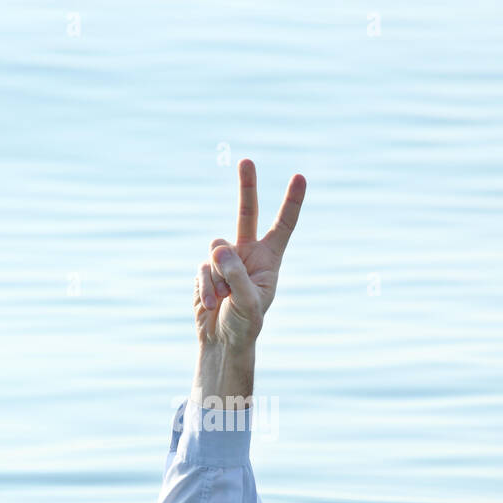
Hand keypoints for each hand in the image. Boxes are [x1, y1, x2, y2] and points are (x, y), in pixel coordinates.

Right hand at [195, 159, 305, 350]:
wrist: (222, 342)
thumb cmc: (245, 324)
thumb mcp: (249, 303)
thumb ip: (236, 275)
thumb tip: (218, 249)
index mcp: (270, 259)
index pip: (284, 226)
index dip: (292, 202)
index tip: (300, 177)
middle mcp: (248, 253)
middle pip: (247, 213)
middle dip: (247, 187)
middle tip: (247, 160)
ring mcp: (225, 260)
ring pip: (216, 250)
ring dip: (218, 276)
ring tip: (224, 299)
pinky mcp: (205, 269)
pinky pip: (202, 268)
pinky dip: (206, 287)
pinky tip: (211, 304)